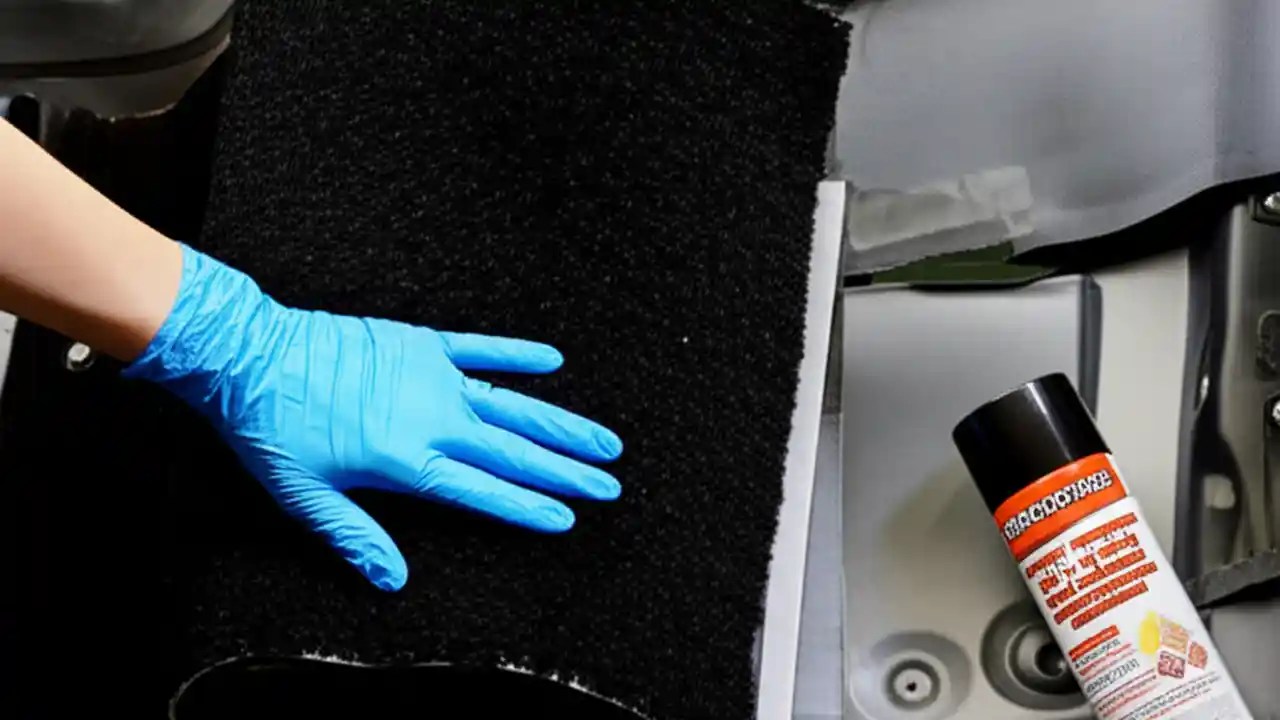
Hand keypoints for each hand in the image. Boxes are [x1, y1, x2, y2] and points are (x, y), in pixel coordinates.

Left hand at [124, 245, 622, 590]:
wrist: (250, 354)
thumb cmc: (273, 428)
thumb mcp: (305, 497)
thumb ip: (356, 537)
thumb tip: (394, 580)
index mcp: (408, 461)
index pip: (485, 491)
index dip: (529, 507)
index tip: (570, 518)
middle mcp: (433, 419)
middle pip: (514, 451)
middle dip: (565, 472)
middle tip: (609, 484)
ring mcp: (432, 376)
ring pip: (511, 404)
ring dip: (560, 424)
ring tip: (603, 440)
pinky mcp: (420, 342)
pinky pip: (480, 347)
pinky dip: (516, 354)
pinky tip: (553, 361)